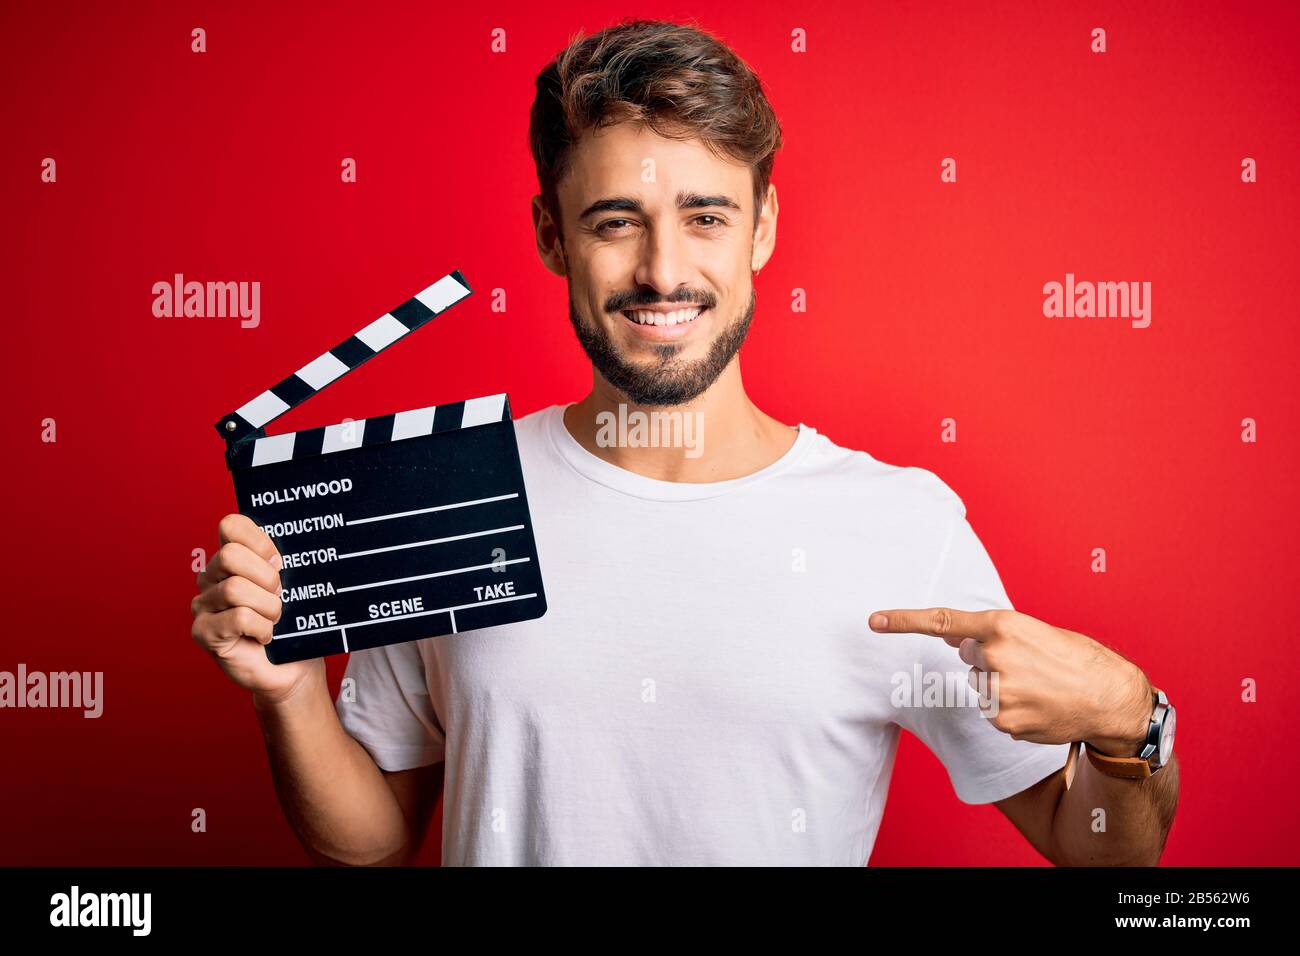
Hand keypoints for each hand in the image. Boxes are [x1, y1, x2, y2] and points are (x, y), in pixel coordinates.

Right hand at [191, 513, 322, 704]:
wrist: (294, 668)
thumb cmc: (293, 624)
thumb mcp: (292, 585)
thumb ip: (281, 562)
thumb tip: (280, 552)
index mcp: (231, 559)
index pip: (231, 525)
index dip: (259, 541)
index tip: (279, 563)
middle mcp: (210, 578)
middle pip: (231, 555)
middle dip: (266, 577)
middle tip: (278, 597)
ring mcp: (202, 605)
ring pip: (235, 589)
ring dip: (268, 608)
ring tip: (274, 620)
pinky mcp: (203, 632)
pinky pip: (237, 617)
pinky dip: (262, 628)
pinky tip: (265, 637)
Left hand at [868, 607, 1151, 755]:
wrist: (1111, 698)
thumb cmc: (1075, 659)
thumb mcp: (1033, 632)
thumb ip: (989, 632)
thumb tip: (951, 634)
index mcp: (1002, 625)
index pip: (942, 621)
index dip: (903, 620)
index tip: (874, 620)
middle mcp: (994, 656)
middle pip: (968, 656)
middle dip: (990, 660)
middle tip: (1030, 665)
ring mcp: (997, 691)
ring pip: (980, 685)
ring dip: (1002, 686)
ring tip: (1039, 686)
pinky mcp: (1002, 720)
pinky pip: (991, 711)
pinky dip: (1010, 710)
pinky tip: (1037, 706)